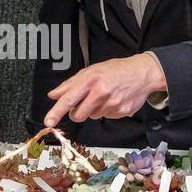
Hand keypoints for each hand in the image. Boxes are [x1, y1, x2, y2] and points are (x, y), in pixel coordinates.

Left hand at [44, 52, 166, 126]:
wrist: (142, 74)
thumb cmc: (116, 70)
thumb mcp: (91, 71)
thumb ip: (70, 84)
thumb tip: (53, 95)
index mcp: (91, 80)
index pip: (69, 99)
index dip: (57, 111)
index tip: (49, 121)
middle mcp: (101, 92)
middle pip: (79, 114)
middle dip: (77, 113)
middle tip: (84, 104)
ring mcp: (112, 104)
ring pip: (93, 116)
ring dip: (94, 110)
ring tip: (104, 97)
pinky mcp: (121, 112)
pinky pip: (106, 116)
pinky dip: (107, 111)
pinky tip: (114, 100)